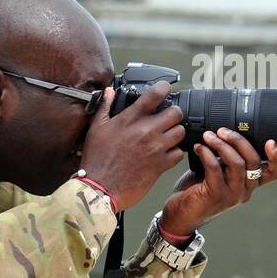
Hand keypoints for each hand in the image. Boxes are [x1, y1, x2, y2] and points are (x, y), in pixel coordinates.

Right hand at [78, 82, 185, 209]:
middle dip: (173, 114)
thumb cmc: (96, 160)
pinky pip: (179, 153)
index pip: (156, 94)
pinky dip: (174, 153)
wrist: (99, 188)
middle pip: (176, 112)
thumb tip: (109, 92)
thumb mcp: (96, 129)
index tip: (163, 90)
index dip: (163, 88)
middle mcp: (146, 131)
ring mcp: (155, 148)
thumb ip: (104, 107)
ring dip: (175, 133)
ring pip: (180, 132)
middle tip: (166, 119)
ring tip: (166, 136)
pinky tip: (164, 153)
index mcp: (130, 119)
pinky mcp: (160, 165)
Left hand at [160, 128, 276, 236]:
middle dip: (238, 140)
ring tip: (208, 136)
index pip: (274, 173)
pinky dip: (207, 154)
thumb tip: (224, 134)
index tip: (271, 141)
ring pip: (236, 162)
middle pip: (253, 160)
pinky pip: (215, 168)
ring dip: (221, 145)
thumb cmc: (196, 191)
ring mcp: (232, 195)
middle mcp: (245, 191)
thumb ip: (226, 160)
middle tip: (221, 131)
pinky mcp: (216, 195)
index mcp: (249, 184)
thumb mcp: (216, 173)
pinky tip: (199, 148)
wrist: (179, 214)